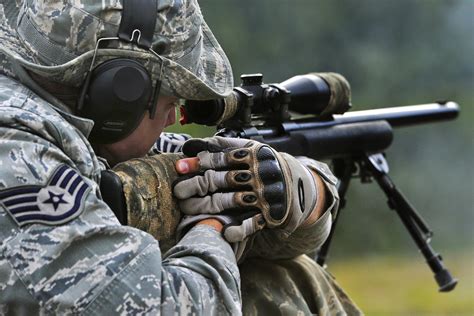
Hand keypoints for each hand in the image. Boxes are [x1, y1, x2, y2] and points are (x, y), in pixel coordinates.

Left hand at [173, 136, 321, 242]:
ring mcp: (264, 196)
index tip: (179, 168)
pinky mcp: (270, 215)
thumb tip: (193, 145)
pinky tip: (222, 232)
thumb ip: (224, 145)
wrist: (302, 184)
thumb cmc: (267, 164)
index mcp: (253, 156)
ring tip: (186, 209)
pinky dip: (237, 229)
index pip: (220, 159)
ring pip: (229, 202)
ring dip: (205, 208)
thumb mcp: (252, 148)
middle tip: (176, 191)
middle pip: (221, 180)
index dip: (198, 163)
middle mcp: (258, 175)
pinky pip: (252, 224)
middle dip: (195, 186)